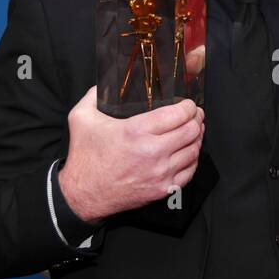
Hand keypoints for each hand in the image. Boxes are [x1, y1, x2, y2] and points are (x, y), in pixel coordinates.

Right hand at [58, 87, 203, 223]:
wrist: (83, 195)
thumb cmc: (84, 158)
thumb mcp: (81, 118)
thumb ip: (93, 95)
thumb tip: (104, 83)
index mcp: (136, 132)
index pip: (178, 114)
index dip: (189, 106)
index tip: (189, 104)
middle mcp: (152, 152)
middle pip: (191, 131)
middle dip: (197, 119)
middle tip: (196, 115)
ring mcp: (160, 173)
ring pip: (194, 151)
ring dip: (197, 138)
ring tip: (195, 131)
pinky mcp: (163, 189)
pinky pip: (190, 172)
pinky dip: (193, 159)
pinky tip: (189, 152)